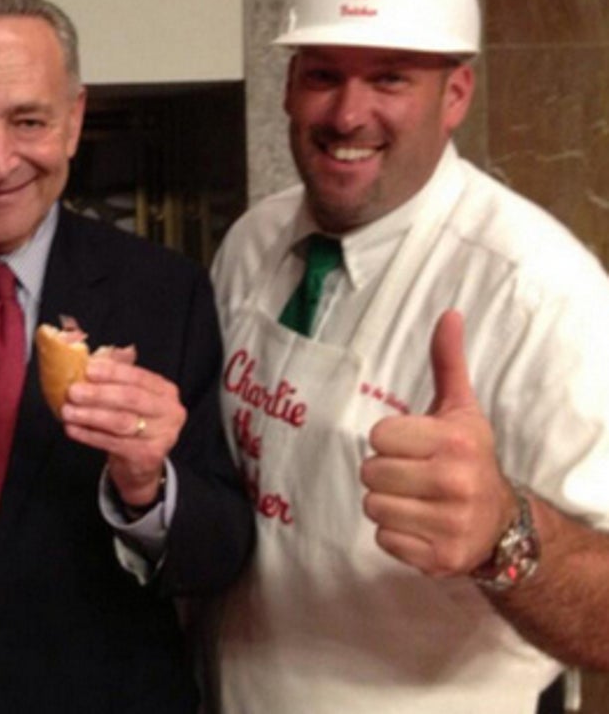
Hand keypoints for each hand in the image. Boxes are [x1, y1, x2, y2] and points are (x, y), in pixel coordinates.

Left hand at [61, 348, 184, 508]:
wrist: (141, 463)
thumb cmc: (133, 421)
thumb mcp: (130, 396)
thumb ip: (117, 374)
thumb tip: (95, 354)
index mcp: (166, 391)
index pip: (138, 377)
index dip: (112, 372)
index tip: (88, 369)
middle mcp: (170, 412)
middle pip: (131, 398)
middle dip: (98, 394)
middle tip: (73, 391)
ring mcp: (162, 436)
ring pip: (121, 422)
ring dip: (90, 415)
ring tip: (68, 411)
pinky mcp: (148, 456)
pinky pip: (113, 443)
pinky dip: (89, 435)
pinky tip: (73, 429)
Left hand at [361, 310, 514, 576]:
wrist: (501, 522)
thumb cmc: (468, 457)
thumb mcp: (460, 410)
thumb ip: (447, 363)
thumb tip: (448, 314)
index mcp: (455, 442)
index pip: (378, 435)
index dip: (390, 440)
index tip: (414, 447)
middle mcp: (455, 483)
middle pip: (370, 472)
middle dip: (385, 472)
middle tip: (413, 475)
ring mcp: (448, 524)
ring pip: (372, 505)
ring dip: (387, 503)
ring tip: (416, 500)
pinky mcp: (437, 558)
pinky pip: (383, 539)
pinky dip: (396, 534)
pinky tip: (420, 525)